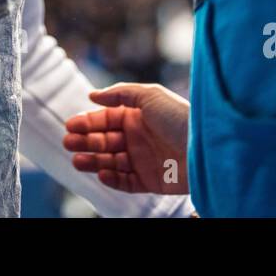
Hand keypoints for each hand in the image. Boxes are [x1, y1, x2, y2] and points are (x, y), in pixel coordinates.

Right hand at [63, 83, 190, 194]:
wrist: (206, 147)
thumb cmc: (180, 117)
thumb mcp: (150, 95)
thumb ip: (120, 94)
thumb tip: (93, 95)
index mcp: (138, 117)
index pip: (106, 119)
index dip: (88, 122)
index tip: (70, 125)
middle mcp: (139, 138)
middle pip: (105, 141)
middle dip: (86, 141)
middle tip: (68, 142)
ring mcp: (144, 160)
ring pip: (111, 162)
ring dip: (93, 160)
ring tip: (77, 160)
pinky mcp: (151, 181)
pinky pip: (126, 181)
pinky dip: (112, 178)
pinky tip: (101, 172)